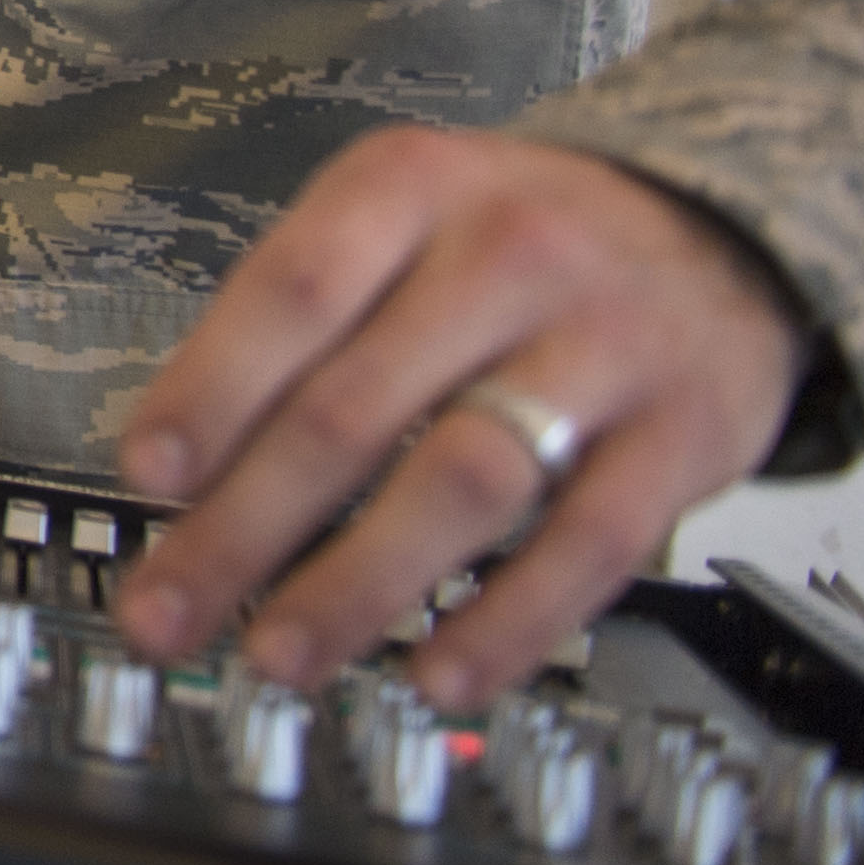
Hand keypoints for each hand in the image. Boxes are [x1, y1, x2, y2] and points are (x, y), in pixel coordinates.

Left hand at [110, 128, 808, 710]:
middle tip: (168, 608)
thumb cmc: (516, 236)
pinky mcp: (683, 437)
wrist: (717, 230)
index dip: (211, 389)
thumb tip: (180, 458)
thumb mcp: (400, 218)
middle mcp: (507, 257)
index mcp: (409, 188)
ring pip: (462, 482)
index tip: (147, 475)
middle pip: (353, 407)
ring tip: (279, 655)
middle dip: (244, 526)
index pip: (291, 292)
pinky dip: (506, 622)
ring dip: (357, 585)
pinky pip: (587, 545)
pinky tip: (437, 676)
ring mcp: (603, 348)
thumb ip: (295, 317)